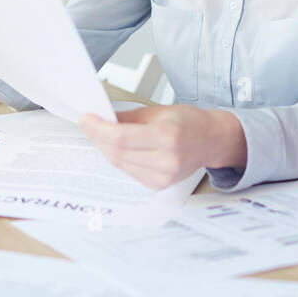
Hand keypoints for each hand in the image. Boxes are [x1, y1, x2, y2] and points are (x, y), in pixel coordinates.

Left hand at [79, 105, 245, 190]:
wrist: (211, 140)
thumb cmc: (188, 122)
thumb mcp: (158, 111)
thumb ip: (127, 118)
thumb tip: (100, 118)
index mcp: (167, 136)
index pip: (121, 137)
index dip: (99, 129)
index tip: (86, 119)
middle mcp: (166, 160)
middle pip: (118, 153)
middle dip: (98, 138)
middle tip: (89, 125)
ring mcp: (163, 176)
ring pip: (120, 164)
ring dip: (105, 149)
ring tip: (99, 135)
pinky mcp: (159, 185)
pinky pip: (129, 172)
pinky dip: (118, 159)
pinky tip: (116, 148)